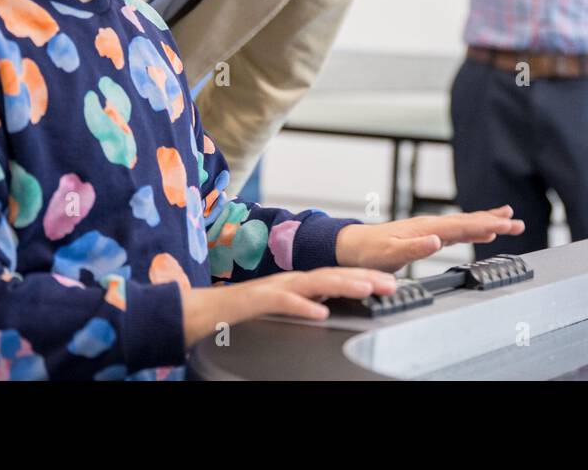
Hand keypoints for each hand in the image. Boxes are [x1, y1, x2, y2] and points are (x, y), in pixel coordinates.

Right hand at [182, 267, 397, 345]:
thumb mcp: (279, 307)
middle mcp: (287, 282)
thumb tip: (325, 307)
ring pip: (313, 283)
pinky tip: (320, 311)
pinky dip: (302, 305)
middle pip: (332, 276)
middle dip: (364, 277)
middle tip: (392, 283)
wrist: (195, 310)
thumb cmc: (235, 312)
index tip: (390, 283)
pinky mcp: (256, 301)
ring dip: (342, 284)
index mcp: (295, 284)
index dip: (364, 278)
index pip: (336, 278)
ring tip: (366, 288)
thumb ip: (301, 304)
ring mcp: (272, 289)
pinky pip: (282, 302)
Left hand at [335, 205, 525, 271]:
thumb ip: (414, 248)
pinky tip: (482, 232)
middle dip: (494, 221)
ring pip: (464, 223)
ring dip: (487, 222)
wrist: (351, 246)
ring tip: (508, 220)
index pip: (463, 226)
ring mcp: (429, 229)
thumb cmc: (369, 251)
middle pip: (468, 221)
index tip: (508, 225)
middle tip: (518, 222)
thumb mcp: (389, 253)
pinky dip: (473, 229)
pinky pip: (457, 230)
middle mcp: (430, 225)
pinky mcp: (426, 235)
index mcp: (426, 228)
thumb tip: (437, 240)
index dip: (487, 225)